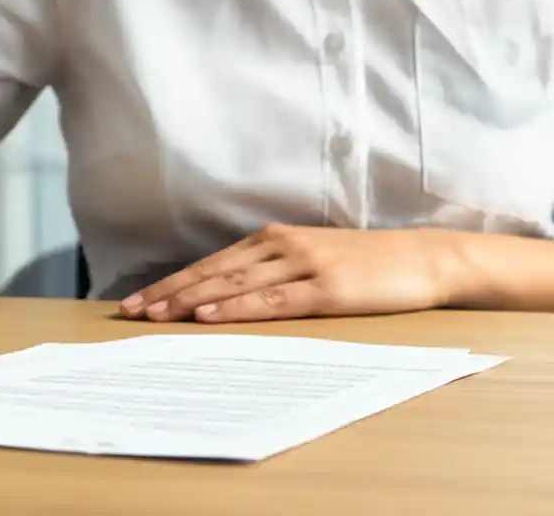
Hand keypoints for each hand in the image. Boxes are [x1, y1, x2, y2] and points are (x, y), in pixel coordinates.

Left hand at [118, 225, 458, 322]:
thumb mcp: (314, 258)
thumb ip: (274, 269)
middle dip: (168, 293)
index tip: (137, 301)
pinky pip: (272, 300)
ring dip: (190, 300)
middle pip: (213, 272)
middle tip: (130, 312)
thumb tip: (229, 294)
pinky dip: (236, 308)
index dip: (172, 282)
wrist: (423, 258)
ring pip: (234, 285)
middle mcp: (283, 246)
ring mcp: (304, 266)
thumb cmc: (368, 264)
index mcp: (276, 238)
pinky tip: (209, 316)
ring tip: (155, 315)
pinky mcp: (327, 290)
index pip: (211, 263)